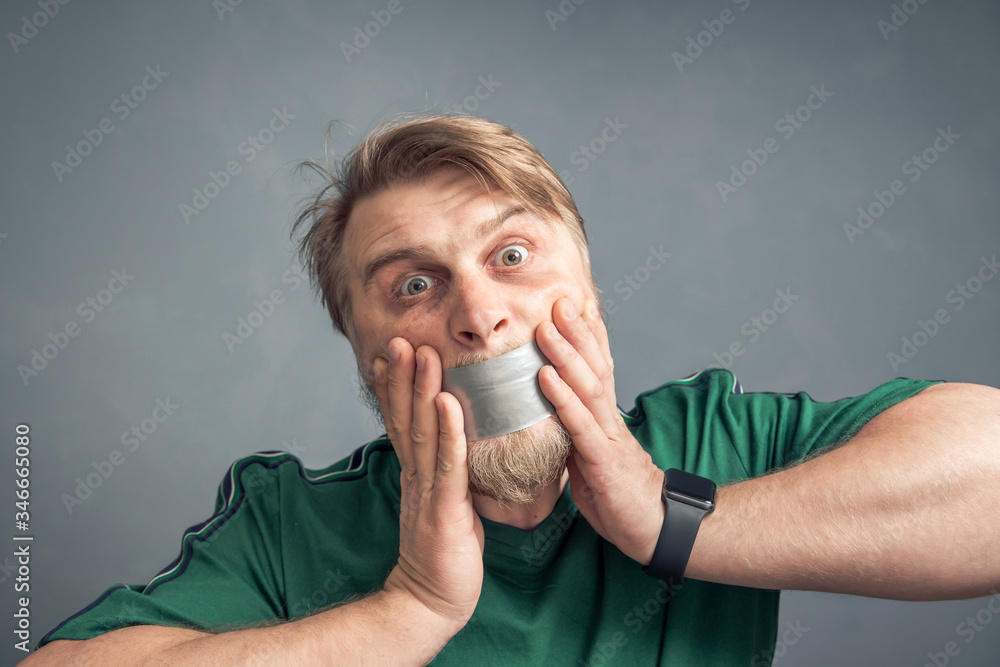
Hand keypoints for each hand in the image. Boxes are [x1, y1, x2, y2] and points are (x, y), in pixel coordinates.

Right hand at [372, 339, 484, 626]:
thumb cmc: (445, 551)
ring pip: (423, 433)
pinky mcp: (444, 510)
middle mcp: (414, 477)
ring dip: (422, 391)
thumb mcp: (442, 503)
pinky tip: (447, 403)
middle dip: (404, 377)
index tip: (393, 352)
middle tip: (401, 339)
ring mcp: (426, 492)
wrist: (433, 601)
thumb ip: (443, 473)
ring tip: (423, 355)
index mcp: (414, 474)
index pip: (401, 422)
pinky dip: (448, 432)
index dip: (396, 387)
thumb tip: (452, 445)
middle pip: (406, 419)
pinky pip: (447, 464)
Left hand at [535, 297, 665, 564]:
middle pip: (595, 366)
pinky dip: (561, 397)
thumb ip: (575, 433)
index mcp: (606, 418)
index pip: (598, 368)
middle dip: (576, 331)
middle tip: (559, 299)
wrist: (652, 530)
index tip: (573, 305)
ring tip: (546, 326)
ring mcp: (608, 437)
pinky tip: (545, 376)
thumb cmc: (619, 496)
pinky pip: (579, 423)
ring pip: (588, 386)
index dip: (587, 336)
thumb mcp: (590, 459)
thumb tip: (552, 416)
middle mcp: (610, 419)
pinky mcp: (602, 459)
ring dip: (566, 353)